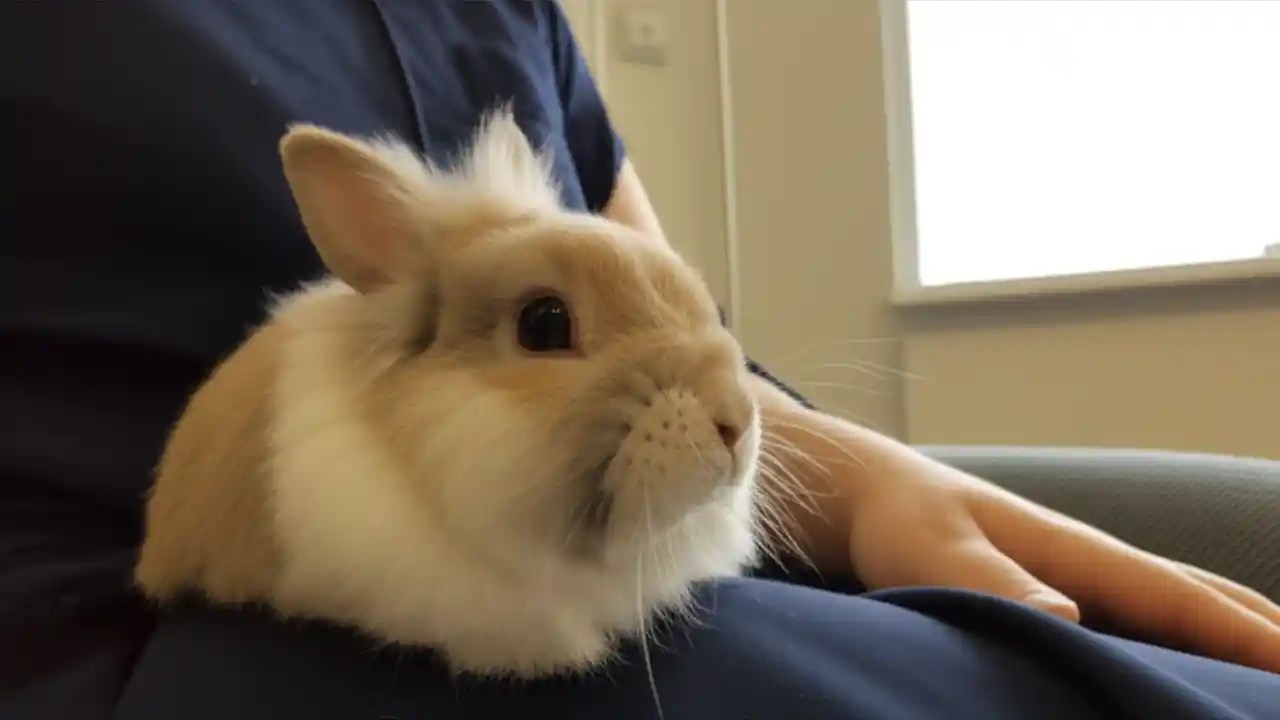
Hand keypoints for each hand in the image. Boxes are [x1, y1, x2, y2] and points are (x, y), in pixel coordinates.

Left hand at [752, 379, 1279, 674]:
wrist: (860, 490)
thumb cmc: (894, 518)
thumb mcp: (932, 551)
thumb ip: (994, 581)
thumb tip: (1068, 619)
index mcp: (1075, 550)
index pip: (1182, 598)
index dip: (1249, 637)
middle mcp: (1088, 559)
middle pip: (1199, 596)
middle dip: (1263, 632)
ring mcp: (1072, 571)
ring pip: (1174, 601)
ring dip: (1229, 631)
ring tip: (1274, 666)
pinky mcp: (1048, 585)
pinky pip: (1138, 612)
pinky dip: (1181, 632)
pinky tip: (1179, 658)